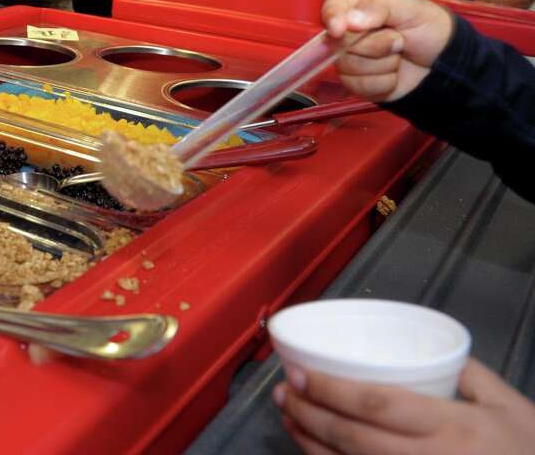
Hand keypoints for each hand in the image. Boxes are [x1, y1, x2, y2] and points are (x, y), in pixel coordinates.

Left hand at [274, 360, 534, 454]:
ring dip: (310, 445)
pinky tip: (316, 453)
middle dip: (309, 415)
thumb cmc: (529, 446)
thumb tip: (418, 348)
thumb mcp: (506, 402)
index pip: (376, 405)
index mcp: (452, 427)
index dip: (329, 391)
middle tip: (282, 393)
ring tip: (289, 418)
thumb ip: (463, 372)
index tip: (297, 374)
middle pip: (353, 439)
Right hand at [321, 0, 453, 101]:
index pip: (332, 7)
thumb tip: (350, 20)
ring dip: (383, 63)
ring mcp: (348, 58)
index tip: (339, 29)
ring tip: (398, 54)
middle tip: (398, 38)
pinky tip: (394, 72)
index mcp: (356, 4)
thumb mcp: (410, 8)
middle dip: (375, 44)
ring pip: (349, 66)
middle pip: (339, 43)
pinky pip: (360, 85)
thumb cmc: (427, 28)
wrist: (442, 63)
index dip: (333, 18)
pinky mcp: (355, 82)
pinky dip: (384, 81)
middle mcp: (347, 31)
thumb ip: (379, 6)